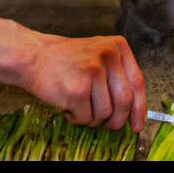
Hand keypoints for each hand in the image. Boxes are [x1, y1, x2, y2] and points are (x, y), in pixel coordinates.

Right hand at [23, 33, 147, 130]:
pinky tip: (68, 105)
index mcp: (118, 47)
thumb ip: (117, 76)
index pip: (137, 82)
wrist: (33, 56)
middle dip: (117, 120)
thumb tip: (133, 111)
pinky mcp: (78, 90)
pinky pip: (86, 118)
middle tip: (107, 125)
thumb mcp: (98, 55)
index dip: (140, 108)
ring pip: (105, 113)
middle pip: (125, 101)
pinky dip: (76, 119)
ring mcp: (93, 72)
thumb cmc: (66, 60)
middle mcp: (108, 56)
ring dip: (92, 118)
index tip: (137, 125)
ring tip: (78, 105)